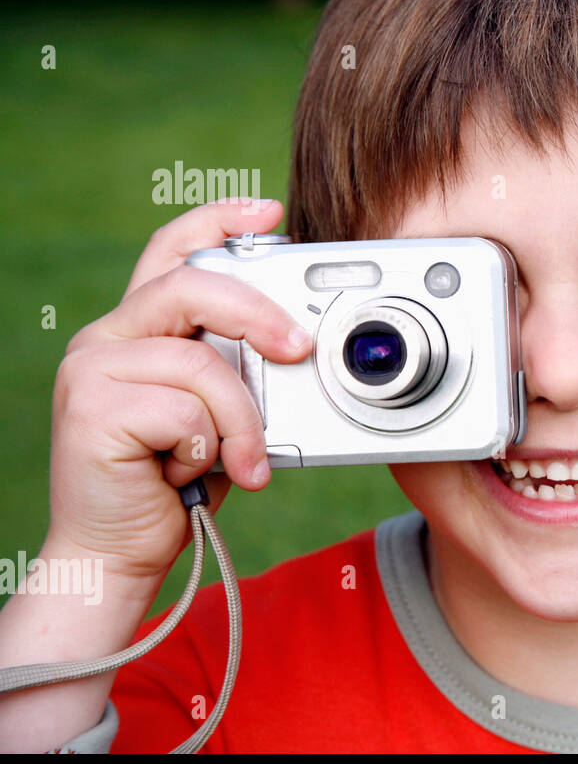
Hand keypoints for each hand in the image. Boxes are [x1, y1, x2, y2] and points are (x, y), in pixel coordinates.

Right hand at [48, 199, 312, 579]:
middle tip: (301, 347)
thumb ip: (236, 369)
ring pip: (201, 365)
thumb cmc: (175, 481)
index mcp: (139, 328)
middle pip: (191, 287)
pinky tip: (188, 476)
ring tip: (246, 464)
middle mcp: (107, 337)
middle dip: (259, 314)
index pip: (172, 251)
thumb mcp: (218, 413)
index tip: (270, 210)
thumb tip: (297, 339)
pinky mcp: (89, 411)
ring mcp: (91, 370)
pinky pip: (184, 413)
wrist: (118, 553)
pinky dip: (206, 450)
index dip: (218, 221)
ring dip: (241, 423)